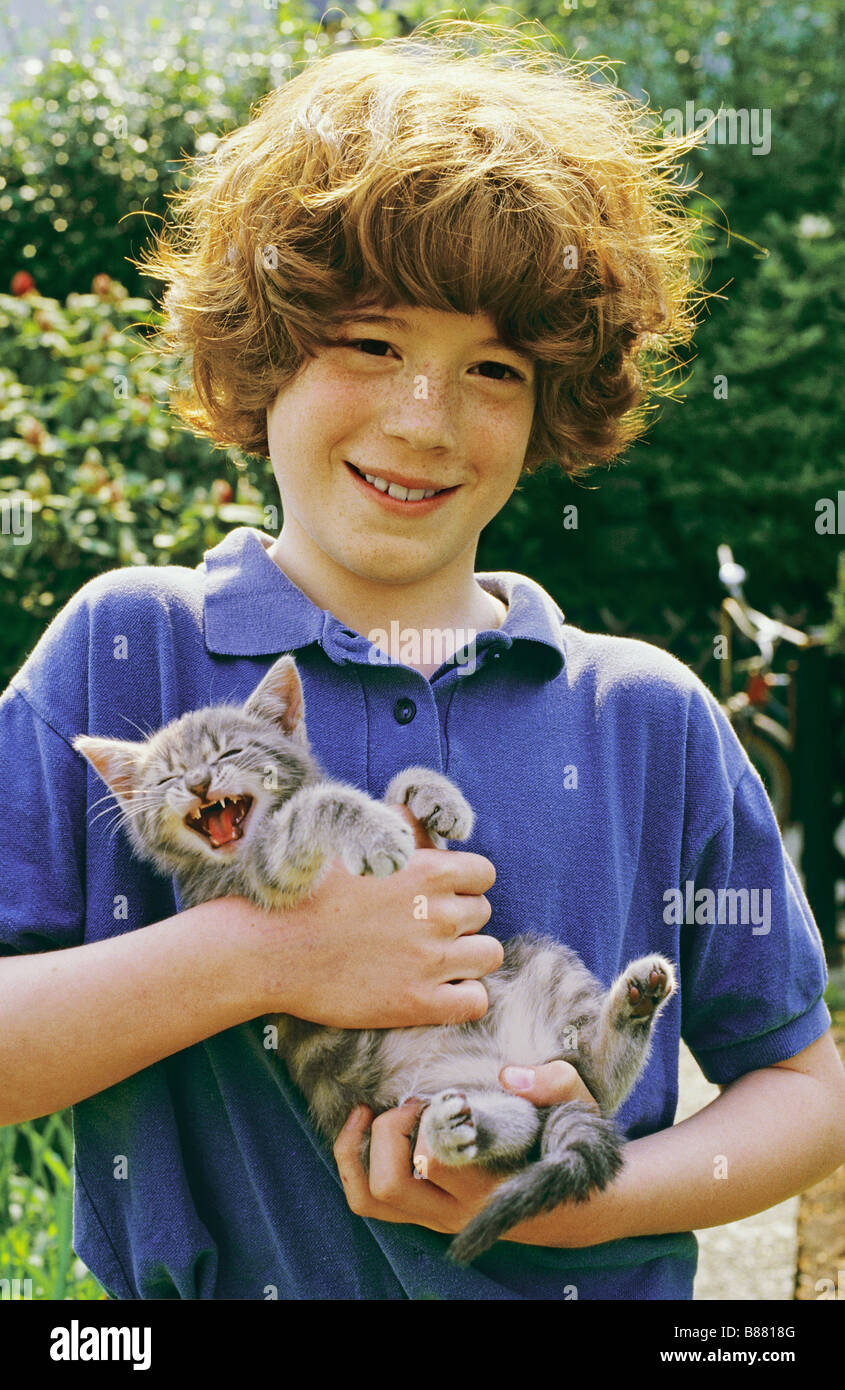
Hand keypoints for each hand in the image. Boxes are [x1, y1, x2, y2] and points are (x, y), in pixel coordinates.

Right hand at [231, 803, 501, 1027]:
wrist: (270, 950)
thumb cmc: (306, 892)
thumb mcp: (351, 842)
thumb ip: (397, 827)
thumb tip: (422, 817)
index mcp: (428, 871)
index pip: (484, 874)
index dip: (464, 883)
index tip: (440, 893)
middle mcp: (438, 914)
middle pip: (482, 912)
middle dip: (460, 918)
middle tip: (423, 927)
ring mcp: (431, 961)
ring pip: (489, 954)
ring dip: (467, 956)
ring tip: (435, 959)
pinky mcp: (417, 1003)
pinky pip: (475, 1000)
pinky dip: (464, 995)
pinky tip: (437, 990)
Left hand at [333, 1060, 600, 1235]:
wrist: (581, 1202)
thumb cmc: (572, 1144)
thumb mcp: (578, 1106)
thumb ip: (554, 1083)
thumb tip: (510, 1074)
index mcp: (492, 1185)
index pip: (437, 1157)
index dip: (428, 1118)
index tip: (447, 1093)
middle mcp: (458, 1209)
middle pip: (390, 1183)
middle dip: (386, 1131)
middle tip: (411, 1102)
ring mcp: (437, 1216)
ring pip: (371, 1198)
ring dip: (356, 1152)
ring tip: (367, 1112)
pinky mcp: (425, 1214)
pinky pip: (371, 1201)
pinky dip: (355, 1165)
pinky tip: (366, 1126)